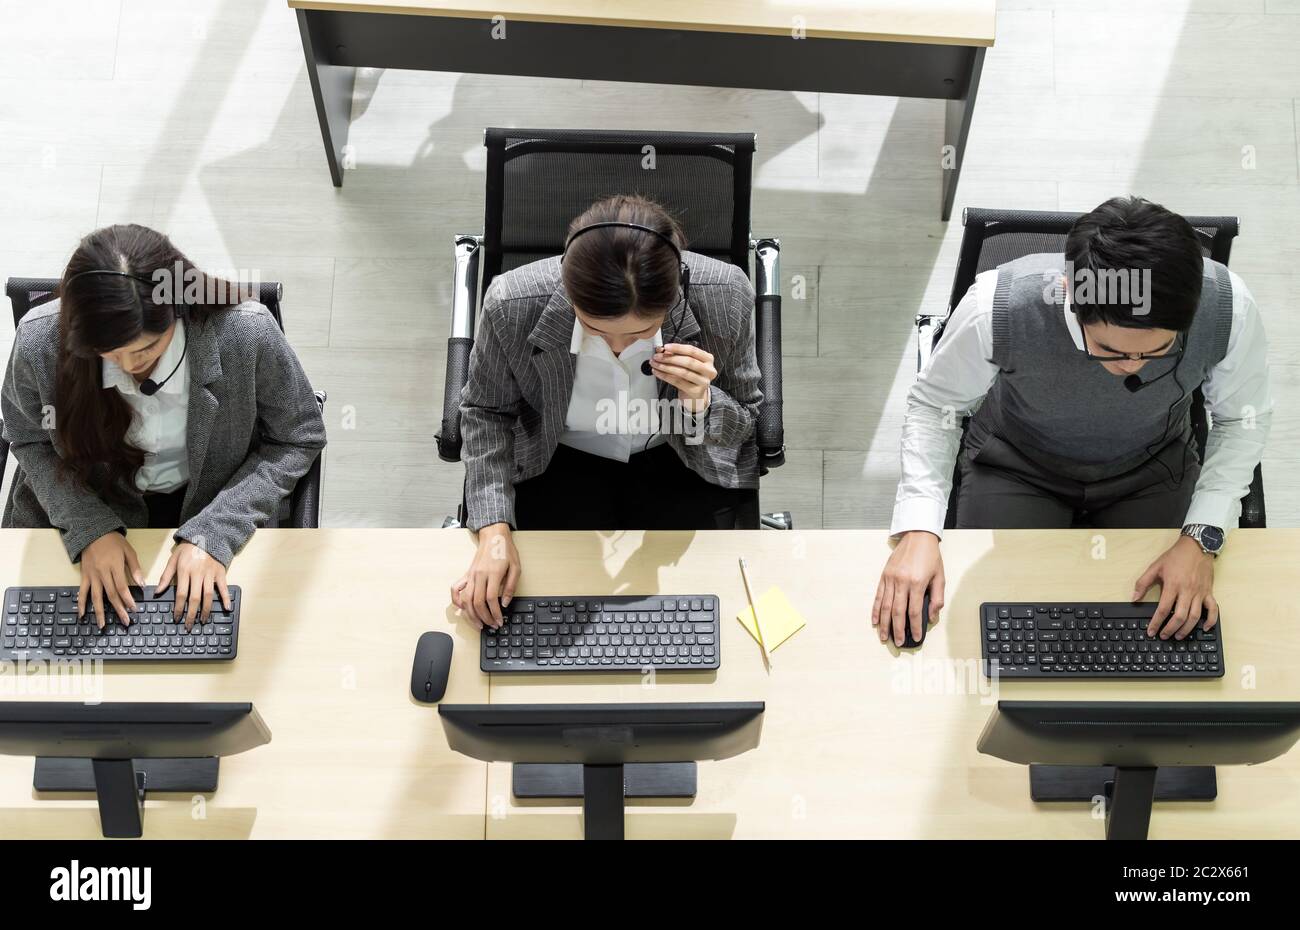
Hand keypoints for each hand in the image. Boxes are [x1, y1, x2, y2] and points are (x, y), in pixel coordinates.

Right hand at [78, 531, 143, 628]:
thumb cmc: (113, 541)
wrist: (92, 532)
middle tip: (125, 622)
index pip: (122, 588)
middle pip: (111, 595)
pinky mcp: (84, 576)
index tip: (134, 610)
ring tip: (102, 625)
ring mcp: (91, 576)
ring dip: (99, 612)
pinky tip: (82, 615)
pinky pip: (82, 592)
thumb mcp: (128, 551)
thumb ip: (135, 568)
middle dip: (118, 610)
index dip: (128, 600)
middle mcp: (102, 573)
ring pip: (95, 597)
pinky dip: (81, 604)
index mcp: (114, 567)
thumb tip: (142, 584)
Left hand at [156, 542, 230, 629]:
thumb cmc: (188, 549)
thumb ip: (166, 576)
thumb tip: (158, 592)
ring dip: (206, 610)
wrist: (206, 536)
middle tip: (189, 626)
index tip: (176, 618)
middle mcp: (198, 574)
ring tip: (203, 621)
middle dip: (192, 614)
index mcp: (185, 571)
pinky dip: (226, 598)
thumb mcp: (173, 560)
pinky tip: (226, 608)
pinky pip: (224, 587)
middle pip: (195, 598)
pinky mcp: (220, 573)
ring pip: (208, 595)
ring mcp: (210, 574)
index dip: (178, 608)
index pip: (181, 594)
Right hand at [451, 523, 519, 629]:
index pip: (491, 599)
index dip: (495, 613)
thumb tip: (505, 603)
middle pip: (477, 602)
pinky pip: (456, 589)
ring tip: (478, 624)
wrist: (494, 536)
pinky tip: (462, 609)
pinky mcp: (466, 574)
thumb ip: (511, 586)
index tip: (499, 621)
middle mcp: (479, 575)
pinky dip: (456, 600)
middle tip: (491, 626)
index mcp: (493, 573)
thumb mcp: (516, 568)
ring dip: (471, 615)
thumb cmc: (506, 551)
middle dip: (484, 618)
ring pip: (466, 600)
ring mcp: (471, 575)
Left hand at [649, 343, 715, 412]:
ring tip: (656, 364)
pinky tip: (658, 373)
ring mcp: (704, 382)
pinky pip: (678, 382)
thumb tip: (662, 350)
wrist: (695, 395)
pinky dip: (665, 376)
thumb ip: (676, 355)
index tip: (666, 347)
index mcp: (708, 359)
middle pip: (688, 361)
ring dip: (666, 367)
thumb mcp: (687, 364)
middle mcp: (708, 370)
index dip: (678, 348)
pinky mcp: (696, 391)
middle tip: (657, 356)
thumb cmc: (691, 377)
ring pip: (683, 372)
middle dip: (670, 358)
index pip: (692, 350)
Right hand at [872, 531, 943, 646]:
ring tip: (884, 636)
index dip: (915, 627)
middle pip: (898, 612)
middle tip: (898, 642)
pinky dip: (876, 609)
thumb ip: (937, 598)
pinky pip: (879, 596)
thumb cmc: (930, 556)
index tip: (916, 637)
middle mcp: (902, 582)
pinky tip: (875, 620)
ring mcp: (891, 579)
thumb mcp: (940, 577)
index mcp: (917, 583)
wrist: (918, 536)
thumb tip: (931, 617)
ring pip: (886, 606)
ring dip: (884, 623)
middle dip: (897, 629)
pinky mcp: (884, 576)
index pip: (914, 611)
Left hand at [1133, 535, 1217, 639]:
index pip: (1163, 609)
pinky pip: (1213, 609)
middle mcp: (1187, 591)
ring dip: (1187, 629)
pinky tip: (1205, 628)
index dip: (1156, 622)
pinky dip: (1211, 620)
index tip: (1151, 631)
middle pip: (1179, 616)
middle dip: (1171, 629)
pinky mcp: (1209, 592)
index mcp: (1173, 585)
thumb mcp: (1155, 567)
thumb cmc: (1175, 557)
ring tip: (1179, 636)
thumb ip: (1142, 583)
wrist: (1196, 546)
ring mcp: (1200, 593)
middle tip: (1164, 636)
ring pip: (1195, 616)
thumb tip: (1134, 598)